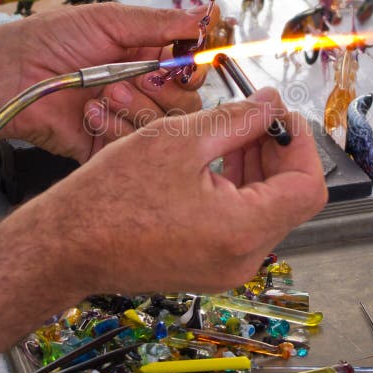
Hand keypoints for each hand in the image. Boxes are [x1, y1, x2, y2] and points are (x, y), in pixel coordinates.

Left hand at [5, 2, 217, 161]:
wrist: (11, 77)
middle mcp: (142, 90)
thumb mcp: (109, 20)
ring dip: (137, 108)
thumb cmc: (52, 40)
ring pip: (164, 127)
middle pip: (186, 103)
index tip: (186, 64)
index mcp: (148, 57)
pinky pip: (134, 146)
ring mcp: (128, 119)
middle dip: (163, 92)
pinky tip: (90, 113)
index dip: (192, 68)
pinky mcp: (110, 146)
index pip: (191, 69)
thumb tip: (205, 15)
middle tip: (137, 80)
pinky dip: (115, 128)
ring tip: (104, 93)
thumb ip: (161, 23)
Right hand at [37, 87, 326, 293]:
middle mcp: (242, 259)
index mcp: (241, 230)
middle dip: (278, 151)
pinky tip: (216, 159)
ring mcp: (226, 268)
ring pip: (267, 210)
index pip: (308, 186)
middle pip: (290, 198)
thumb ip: (237, 119)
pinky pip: (242, 223)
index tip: (281, 115)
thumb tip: (271, 104)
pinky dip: (238, 189)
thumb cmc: (109, 198)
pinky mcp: (209, 266)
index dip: (301, 143)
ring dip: (258, 167)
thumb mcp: (179, 140)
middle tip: (256, 115)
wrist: (63, 247)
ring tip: (232, 131)